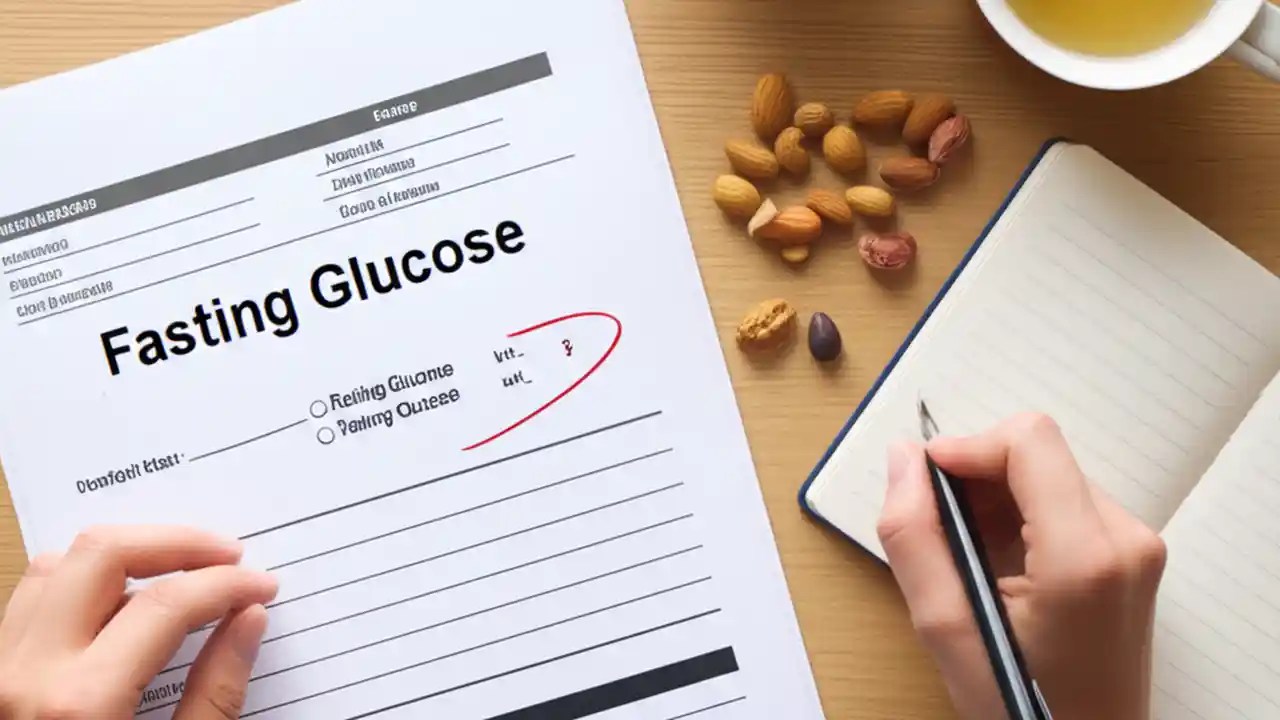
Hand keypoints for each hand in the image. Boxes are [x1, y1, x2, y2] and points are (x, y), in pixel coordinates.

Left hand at [0, 525, 277, 718]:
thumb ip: (215, 693)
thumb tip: (248, 619)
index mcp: (79, 703)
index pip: (167, 603)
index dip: (226, 584)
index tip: (262, 588)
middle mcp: (25, 673)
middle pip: (103, 552)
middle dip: (177, 542)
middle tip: (228, 556)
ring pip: (59, 563)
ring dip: (126, 554)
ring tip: (179, 572)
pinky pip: (33, 595)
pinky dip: (84, 580)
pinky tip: (126, 603)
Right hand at [876, 414, 1166, 719]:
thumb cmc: (1021, 706)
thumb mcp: (946, 628)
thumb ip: (914, 536)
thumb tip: (903, 458)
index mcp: (1084, 555)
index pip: (1029, 440)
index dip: (967, 446)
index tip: (926, 479)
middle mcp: (1125, 537)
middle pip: (1039, 454)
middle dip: (979, 476)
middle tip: (943, 529)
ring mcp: (1137, 546)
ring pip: (1051, 475)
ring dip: (999, 498)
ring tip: (973, 557)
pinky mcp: (1135, 556)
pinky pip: (1068, 502)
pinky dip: (1024, 516)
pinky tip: (1002, 565)